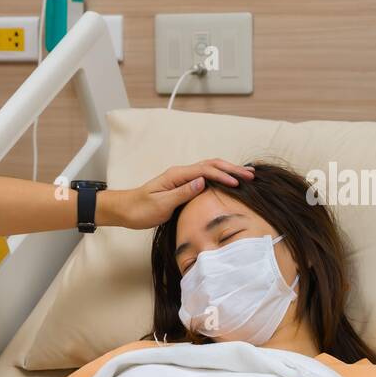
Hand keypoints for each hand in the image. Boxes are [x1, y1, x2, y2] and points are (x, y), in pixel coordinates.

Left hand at [102, 159, 254, 229]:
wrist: (124, 210)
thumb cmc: (140, 209)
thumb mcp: (161, 204)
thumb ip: (182, 193)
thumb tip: (202, 182)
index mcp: (176, 175)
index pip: (206, 171)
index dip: (223, 176)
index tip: (238, 183)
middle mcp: (180, 173)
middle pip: (211, 165)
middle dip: (232, 169)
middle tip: (251, 175)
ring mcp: (181, 178)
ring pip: (209, 169)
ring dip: (228, 171)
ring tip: (246, 175)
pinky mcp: (181, 186)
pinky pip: (204, 177)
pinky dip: (219, 177)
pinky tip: (228, 181)